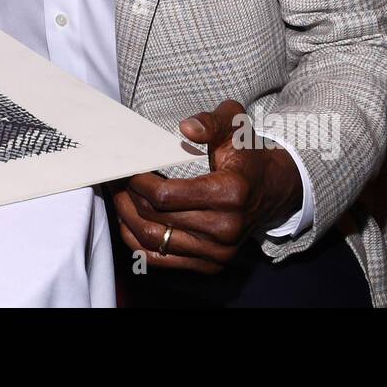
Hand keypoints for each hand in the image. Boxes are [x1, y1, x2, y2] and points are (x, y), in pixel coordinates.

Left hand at [111, 99, 302, 273]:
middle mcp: (225, 229)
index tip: (127, 169)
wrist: (271, 189)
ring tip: (119, 197)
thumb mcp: (234, 125)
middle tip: (116, 181)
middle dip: (128, 197)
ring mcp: (218, 252)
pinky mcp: (210, 265)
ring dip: (128, 218)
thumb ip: (210, 121)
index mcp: (229, 194)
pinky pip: (160, 259)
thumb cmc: (246, 154)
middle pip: (156, 218)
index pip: (166, 196)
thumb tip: (186, 128)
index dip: (138, 182)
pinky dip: (138, 241)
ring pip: (154, 240)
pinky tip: (130, 221)